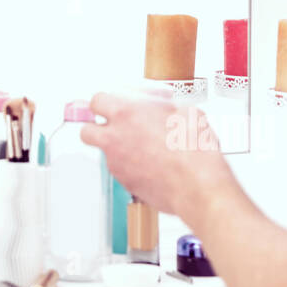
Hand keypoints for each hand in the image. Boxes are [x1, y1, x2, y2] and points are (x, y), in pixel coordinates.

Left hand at [80, 88, 225, 215]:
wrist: (199, 186)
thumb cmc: (195, 150)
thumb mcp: (185, 111)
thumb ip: (162, 107)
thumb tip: (161, 107)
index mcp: (126, 113)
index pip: (97, 100)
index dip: (106, 102)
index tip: (114, 105)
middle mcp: (115, 137)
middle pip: (87, 130)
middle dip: (97, 128)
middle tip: (113, 127)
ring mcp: (117, 162)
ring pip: (105, 152)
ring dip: (117, 148)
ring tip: (143, 148)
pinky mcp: (125, 183)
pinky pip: (120, 170)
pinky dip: (130, 166)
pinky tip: (151, 165)